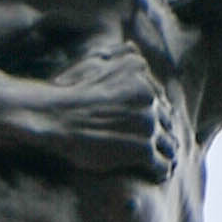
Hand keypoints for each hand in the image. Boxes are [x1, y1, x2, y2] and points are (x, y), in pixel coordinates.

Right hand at [4, 41, 181, 190]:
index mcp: (140, 74)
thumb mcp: (94, 61)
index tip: (157, 125)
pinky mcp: (141, 149)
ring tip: (166, 162)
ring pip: (169, 143)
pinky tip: (158, 175)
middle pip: (167, 120)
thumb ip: (118, 55)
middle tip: (166, 146)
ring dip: (168, 154)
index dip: (158, 113)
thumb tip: (132, 47)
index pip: (158, 97)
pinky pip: (161, 164)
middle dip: (166, 133)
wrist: (53, 117)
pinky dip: (161, 171)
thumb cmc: (65, 93)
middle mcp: (149, 97)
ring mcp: (147, 124)